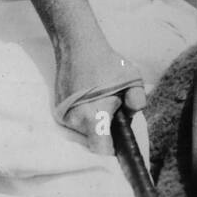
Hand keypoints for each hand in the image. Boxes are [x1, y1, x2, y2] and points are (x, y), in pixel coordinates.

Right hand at [53, 38, 146, 155]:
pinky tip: (92, 98)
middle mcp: (75, 121)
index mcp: (94, 117)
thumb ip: (137, 101)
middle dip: (108, 131)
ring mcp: (64, 116)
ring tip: (103, 100)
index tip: (121, 143)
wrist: (78, 47)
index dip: (113, 150)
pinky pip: (77, 122)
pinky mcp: (59, 111)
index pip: (101, 149)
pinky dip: (86, 116)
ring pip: (86, 131)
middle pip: (95, 141)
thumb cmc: (108, 64)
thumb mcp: (132, 79)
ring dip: (97, 122)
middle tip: (116, 111)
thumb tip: (133, 114)